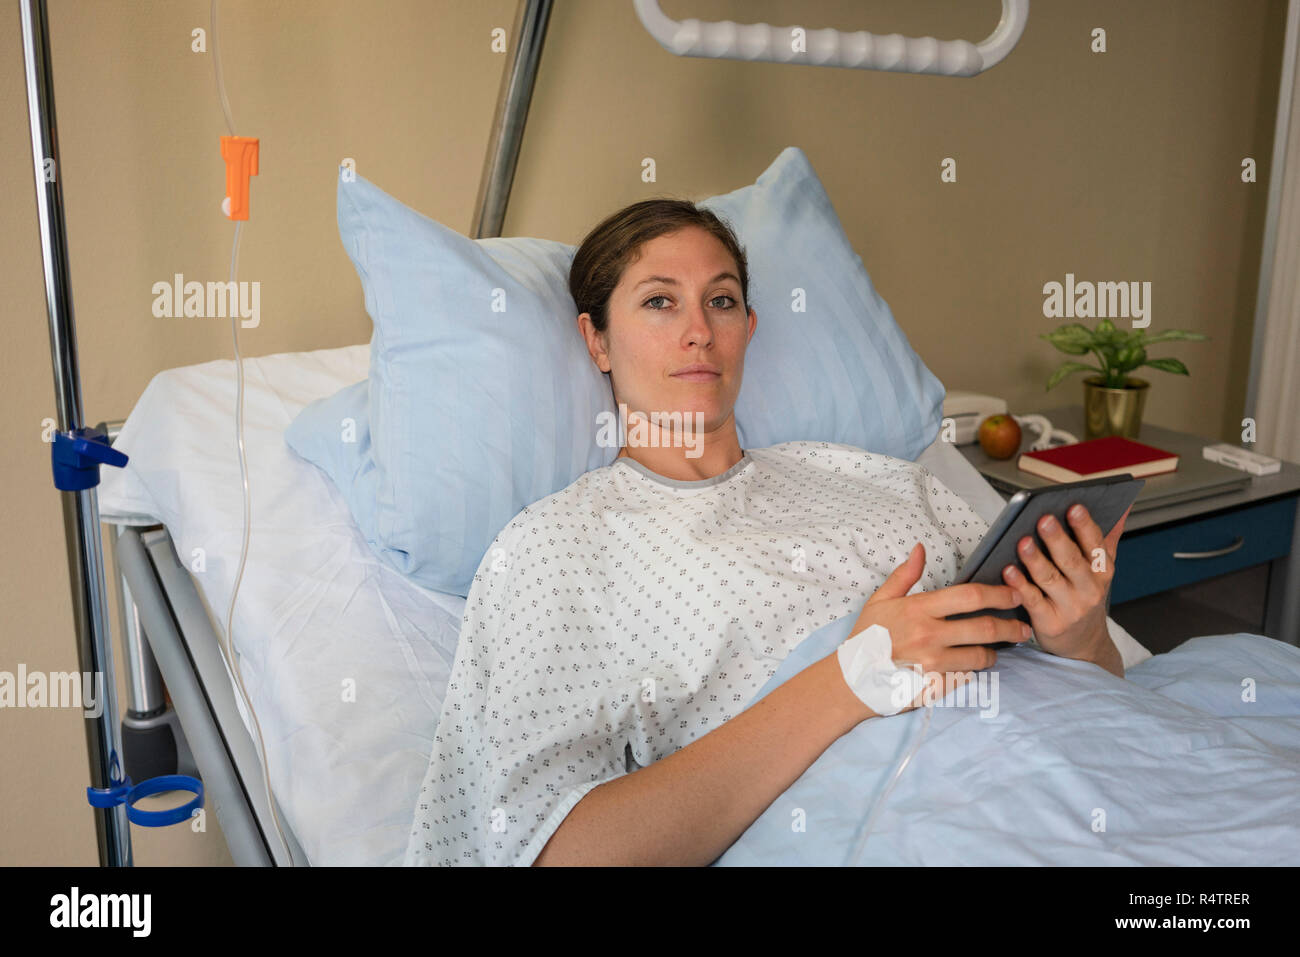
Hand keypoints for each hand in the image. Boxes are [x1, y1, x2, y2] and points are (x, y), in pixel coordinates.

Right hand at [842, 542, 1029, 714]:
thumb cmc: (867, 638)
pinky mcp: (934, 686)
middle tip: (1023, 628)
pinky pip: (965, 678)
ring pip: (980, 657)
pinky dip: (971, 673)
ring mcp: (933, 663)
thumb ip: (904, 575)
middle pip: (985, 628)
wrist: (852, 679)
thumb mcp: (880, 600)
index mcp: (918, 609)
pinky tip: (970, 669)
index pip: (970, 597)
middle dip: (1012, 628)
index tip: (1015, 595)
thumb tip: (920, 549)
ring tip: (996, 650)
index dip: (999, 594)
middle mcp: (929, 635)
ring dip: (993, 653)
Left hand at [1000, 503, 1130, 661]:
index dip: (1084, 526)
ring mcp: (1070, 607)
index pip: (1095, 544)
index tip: (1074, 507)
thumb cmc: (1086, 598)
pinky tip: (1008, 571)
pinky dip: (1020, 585)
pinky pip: (1032, 601)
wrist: (1084, 644)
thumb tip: (1123, 506)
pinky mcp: (1050, 622)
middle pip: (1071, 560)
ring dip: (1035, 560)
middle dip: (1057, 539)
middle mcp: (1089, 589)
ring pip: (1050, 579)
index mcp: (1102, 571)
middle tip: (1044, 519)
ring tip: (1022, 542)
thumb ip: (1107, 538)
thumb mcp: (1102, 570)